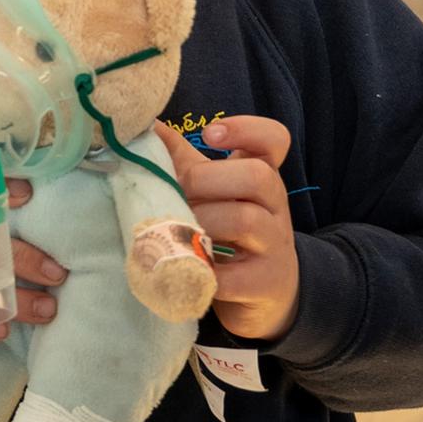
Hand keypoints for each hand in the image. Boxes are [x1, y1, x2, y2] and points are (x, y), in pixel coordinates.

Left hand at [153, 118, 299, 342]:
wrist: (266, 294)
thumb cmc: (230, 233)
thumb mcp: (214, 195)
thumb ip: (184, 161)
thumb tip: (147, 127)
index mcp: (262, 177)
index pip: (274, 140)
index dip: (246, 129)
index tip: (208, 134)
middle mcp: (275, 206)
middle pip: (257, 176)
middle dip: (206, 179)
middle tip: (178, 192)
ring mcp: (275, 245)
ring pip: (245, 220)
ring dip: (201, 222)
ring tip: (174, 231)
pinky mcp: (265, 283)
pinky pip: (232, 276)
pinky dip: (201, 272)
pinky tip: (180, 269)